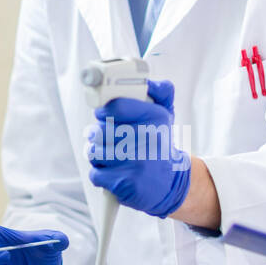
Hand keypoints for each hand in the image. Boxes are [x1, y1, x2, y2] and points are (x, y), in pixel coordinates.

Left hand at [87, 79, 190, 217]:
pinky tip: (113, 172)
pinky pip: (96, 174)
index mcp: (155, 118)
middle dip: (98, 135)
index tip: (103, 114)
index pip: (116, 106)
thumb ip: (161, 92)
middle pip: (100, 131)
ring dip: (98, 155)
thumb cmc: (159, 145)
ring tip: (110, 155)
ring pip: (95, 152)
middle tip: (106, 138)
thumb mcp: (166, 115)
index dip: (103, 111)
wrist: (170, 183)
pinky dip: (100, 175)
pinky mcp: (126, 183)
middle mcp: (147, 139)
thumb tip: (149, 81)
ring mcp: (136, 162)